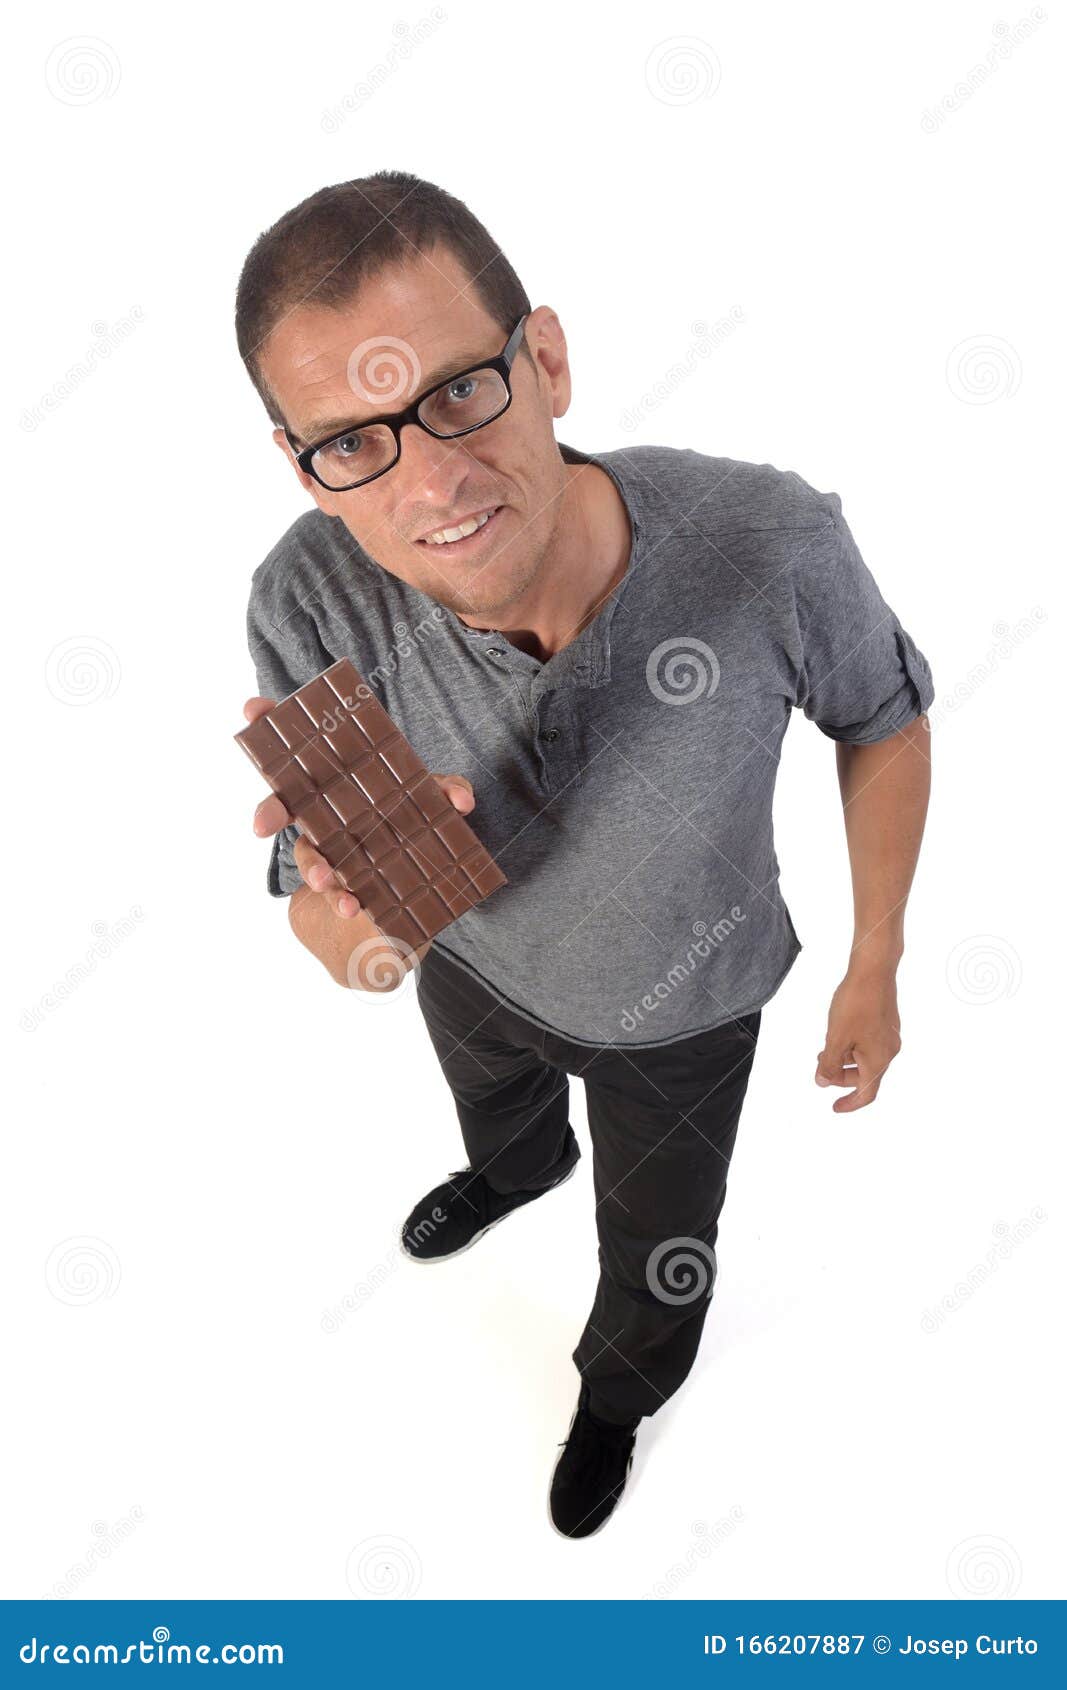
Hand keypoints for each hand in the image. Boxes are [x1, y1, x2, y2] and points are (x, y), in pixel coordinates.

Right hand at [242, 695, 477, 920]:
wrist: (420, 882)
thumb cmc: (414, 819)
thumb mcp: (433, 798)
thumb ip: (447, 790)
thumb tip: (459, 800)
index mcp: (335, 779)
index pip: (297, 747)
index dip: (269, 725)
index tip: (252, 709)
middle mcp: (322, 812)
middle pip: (284, 806)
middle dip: (269, 811)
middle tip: (261, 824)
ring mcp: (330, 849)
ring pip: (308, 856)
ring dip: (313, 868)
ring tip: (327, 881)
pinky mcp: (344, 883)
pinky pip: (335, 891)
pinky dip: (342, 900)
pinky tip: (352, 907)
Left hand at [814, 964, 901, 1112]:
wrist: (874, 969)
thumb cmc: (855, 1004)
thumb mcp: (836, 1038)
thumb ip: (830, 1064)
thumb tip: (823, 1083)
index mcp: (879, 1060)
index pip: (866, 1093)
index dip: (850, 1104)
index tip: (834, 1107)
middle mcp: (889, 1051)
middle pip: (864, 1075)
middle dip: (840, 1076)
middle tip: (819, 1065)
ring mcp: (889, 1036)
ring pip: (865, 1058)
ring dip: (845, 1059)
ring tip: (825, 1048)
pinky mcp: (886, 1022)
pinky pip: (868, 1044)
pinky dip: (852, 1046)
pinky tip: (838, 1033)